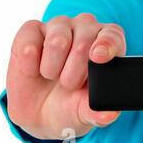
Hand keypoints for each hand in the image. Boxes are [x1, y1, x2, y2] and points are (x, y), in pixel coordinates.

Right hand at [5, 13, 125, 140]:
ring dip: (52, 67)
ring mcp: (58, 27)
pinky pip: (30, 40)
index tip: (98, 58)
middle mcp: (84, 30)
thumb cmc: (69, 106)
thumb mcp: (84, 114)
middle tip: (69, 84)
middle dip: (75, 66)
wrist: (38, 115)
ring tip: (51, 76)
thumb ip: (98, 113)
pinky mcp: (31, 30)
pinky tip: (32, 71)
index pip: (112, 35)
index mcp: (106, 46)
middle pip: (85, 36)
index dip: (107, 44)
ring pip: (57, 40)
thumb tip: (110, 114)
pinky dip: (29, 63)